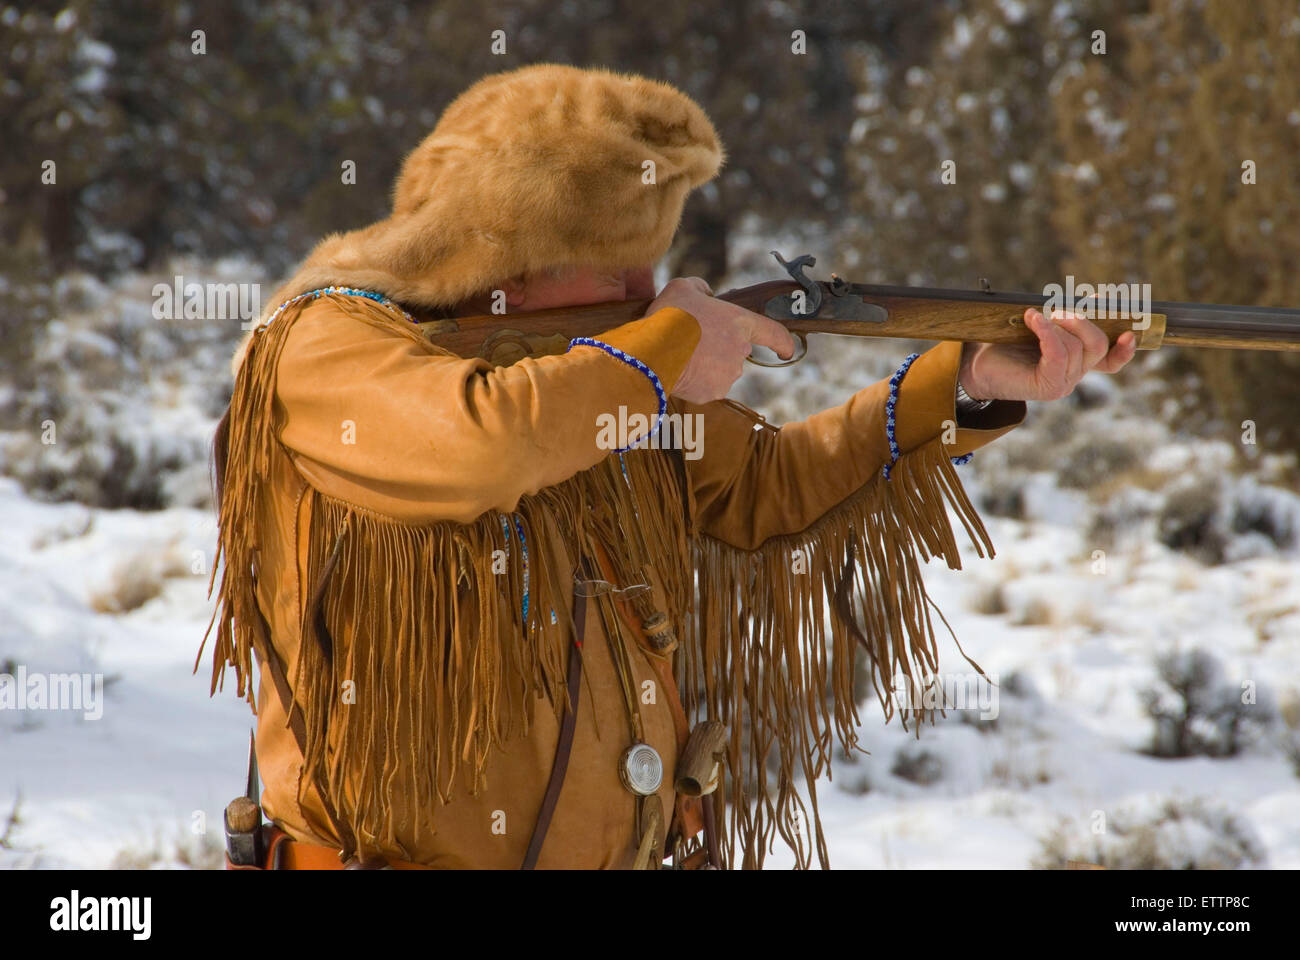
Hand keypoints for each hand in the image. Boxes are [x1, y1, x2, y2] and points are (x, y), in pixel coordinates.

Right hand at [646, 277, 796, 402]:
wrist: (652, 352)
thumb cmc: (668, 316)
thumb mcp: (682, 287)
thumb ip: (701, 289)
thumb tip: (706, 295)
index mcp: (740, 323)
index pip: (774, 333)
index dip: (783, 342)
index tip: (787, 351)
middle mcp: (740, 351)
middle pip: (735, 351)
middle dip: (718, 347)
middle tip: (692, 339)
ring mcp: (727, 375)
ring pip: (719, 370)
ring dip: (705, 363)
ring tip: (680, 354)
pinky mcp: (711, 393)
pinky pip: (705, 386)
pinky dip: (694, 379)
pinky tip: (677, 369)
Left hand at [958, 308, 1138, 401]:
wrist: (974, 364)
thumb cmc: (1005, 342)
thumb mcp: (1043, 325)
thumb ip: (1068, 318)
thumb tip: (1097, 298)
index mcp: (1077, 362)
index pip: (1111, 360)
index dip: (1124, 347)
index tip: (1129, 329)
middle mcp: (1074, 375)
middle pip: (1098, 346)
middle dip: (1083, 322)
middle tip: (1059, 309)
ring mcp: (1062, 383)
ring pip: (1077, 348)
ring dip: (1057, 325)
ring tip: (1035, 316)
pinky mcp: (1046, 386)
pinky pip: (1058, 354)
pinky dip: (1047, 332)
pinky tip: (1033, 319)